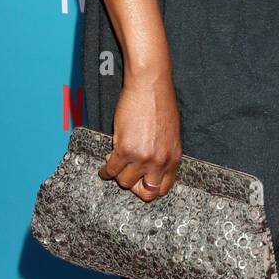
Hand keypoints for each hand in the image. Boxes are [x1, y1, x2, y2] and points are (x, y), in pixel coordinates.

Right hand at [99, 70, 182, 200]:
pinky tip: (105, 165)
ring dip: (118, 175)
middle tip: (127, 175)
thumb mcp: (169, 134)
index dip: (150, 188)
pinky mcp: (125, 150)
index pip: (164, 188)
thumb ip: (162, 153)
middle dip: (134, 186)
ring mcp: (143, 157)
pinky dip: (105, 170)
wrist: (149, 85)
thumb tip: (149, 168)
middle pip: (146, 192)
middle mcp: (160, 161)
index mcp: (174, 157)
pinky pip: (111, 170)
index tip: (141, 183)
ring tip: (114, 165)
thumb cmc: (159, 103)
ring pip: (125, 181)